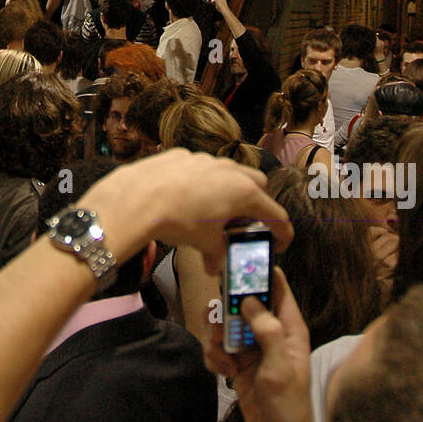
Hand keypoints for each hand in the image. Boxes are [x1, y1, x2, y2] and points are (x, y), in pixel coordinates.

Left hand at [88, 149, 291, 273]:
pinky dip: (202, 183)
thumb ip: (218, 254)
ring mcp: (207, 160)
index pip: (277, 215)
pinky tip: (185, 198)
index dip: (282, 233)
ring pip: (229, 172)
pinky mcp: (184, 155)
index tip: (279, 244)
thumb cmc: (179, 220)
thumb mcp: (205, 243)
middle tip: (242, 225)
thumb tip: (216, 266)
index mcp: (245, 193)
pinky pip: (202, 168)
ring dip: (228, 191)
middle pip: (258, 186)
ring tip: (213, 212)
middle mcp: (231, 171)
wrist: (139, 197)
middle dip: (255, 205)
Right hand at [206, 269, 314, 421]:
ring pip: (224, 324)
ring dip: (216, 339)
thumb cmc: (288, 405)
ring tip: (224, 360)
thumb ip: (268, 331)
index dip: (257, 274)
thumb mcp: (280, 367)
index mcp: (289, 327)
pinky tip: (223, 373)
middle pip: (240, 302)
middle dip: (225, 313)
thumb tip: (248, 301)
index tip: (235, 271)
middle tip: (220, 328)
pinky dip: (213, 358)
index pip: (276, 287)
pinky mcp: (237, 363)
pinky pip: (216, 348)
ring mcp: (252, 347)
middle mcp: (270, 332)